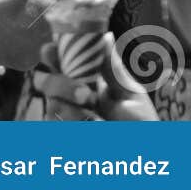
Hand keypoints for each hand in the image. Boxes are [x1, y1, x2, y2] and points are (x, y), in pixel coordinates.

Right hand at [32, 36, 157, 120]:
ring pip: (51, 104)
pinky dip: (78, 126)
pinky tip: (95, 129)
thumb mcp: (130, 93)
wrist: (146, 153)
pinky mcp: (63, 131)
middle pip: (44, 80)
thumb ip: (112, 69)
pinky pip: (58, 124)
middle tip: (86, 96)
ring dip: (74, 112)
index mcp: (84, 79)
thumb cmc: (140, 124)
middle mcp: (69, 96)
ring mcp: (63, 116)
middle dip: (60, 84)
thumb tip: (104, 36)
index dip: (50, 53)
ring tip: (99, 122)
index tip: (51, 50)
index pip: (57, 59)